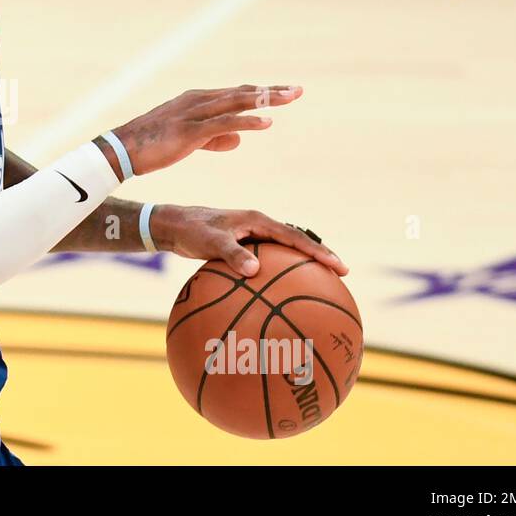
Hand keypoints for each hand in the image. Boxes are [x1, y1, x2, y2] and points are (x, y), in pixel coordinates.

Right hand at [105, 85, 302, 177]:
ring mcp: (193, 114)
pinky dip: (247, 122)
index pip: (236, 94)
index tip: (285, 93)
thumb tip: (240, 139)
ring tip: (290, 98)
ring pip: (236, 102)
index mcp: (197, 101)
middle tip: (298, 91)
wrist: (122, 150)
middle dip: (271, 92)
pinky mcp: (189, 130)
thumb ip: (215, 138)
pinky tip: (267, 123)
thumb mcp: (188, 141)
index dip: (262, 93)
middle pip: (242, 93)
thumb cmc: (152, 146)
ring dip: (265, 100)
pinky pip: (224, 123)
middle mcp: (198, 101)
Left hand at [149, 205, 348, 276]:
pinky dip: (278, 273)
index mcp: (258, 221)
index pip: (296, 237)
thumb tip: (254, 271)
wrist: (174, 225)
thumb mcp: (210, 241)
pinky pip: (268, 261)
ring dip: (302, 266)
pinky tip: (280, 294)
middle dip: (320, 258)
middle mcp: (259, 227)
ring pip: (285, 252)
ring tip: (320, 286)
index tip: (339, 267)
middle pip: (297, 243)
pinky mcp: (244, 246)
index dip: (319, 252)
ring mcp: (253, 237)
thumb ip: (231, 254)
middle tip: (342, 276)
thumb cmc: (191, 230)